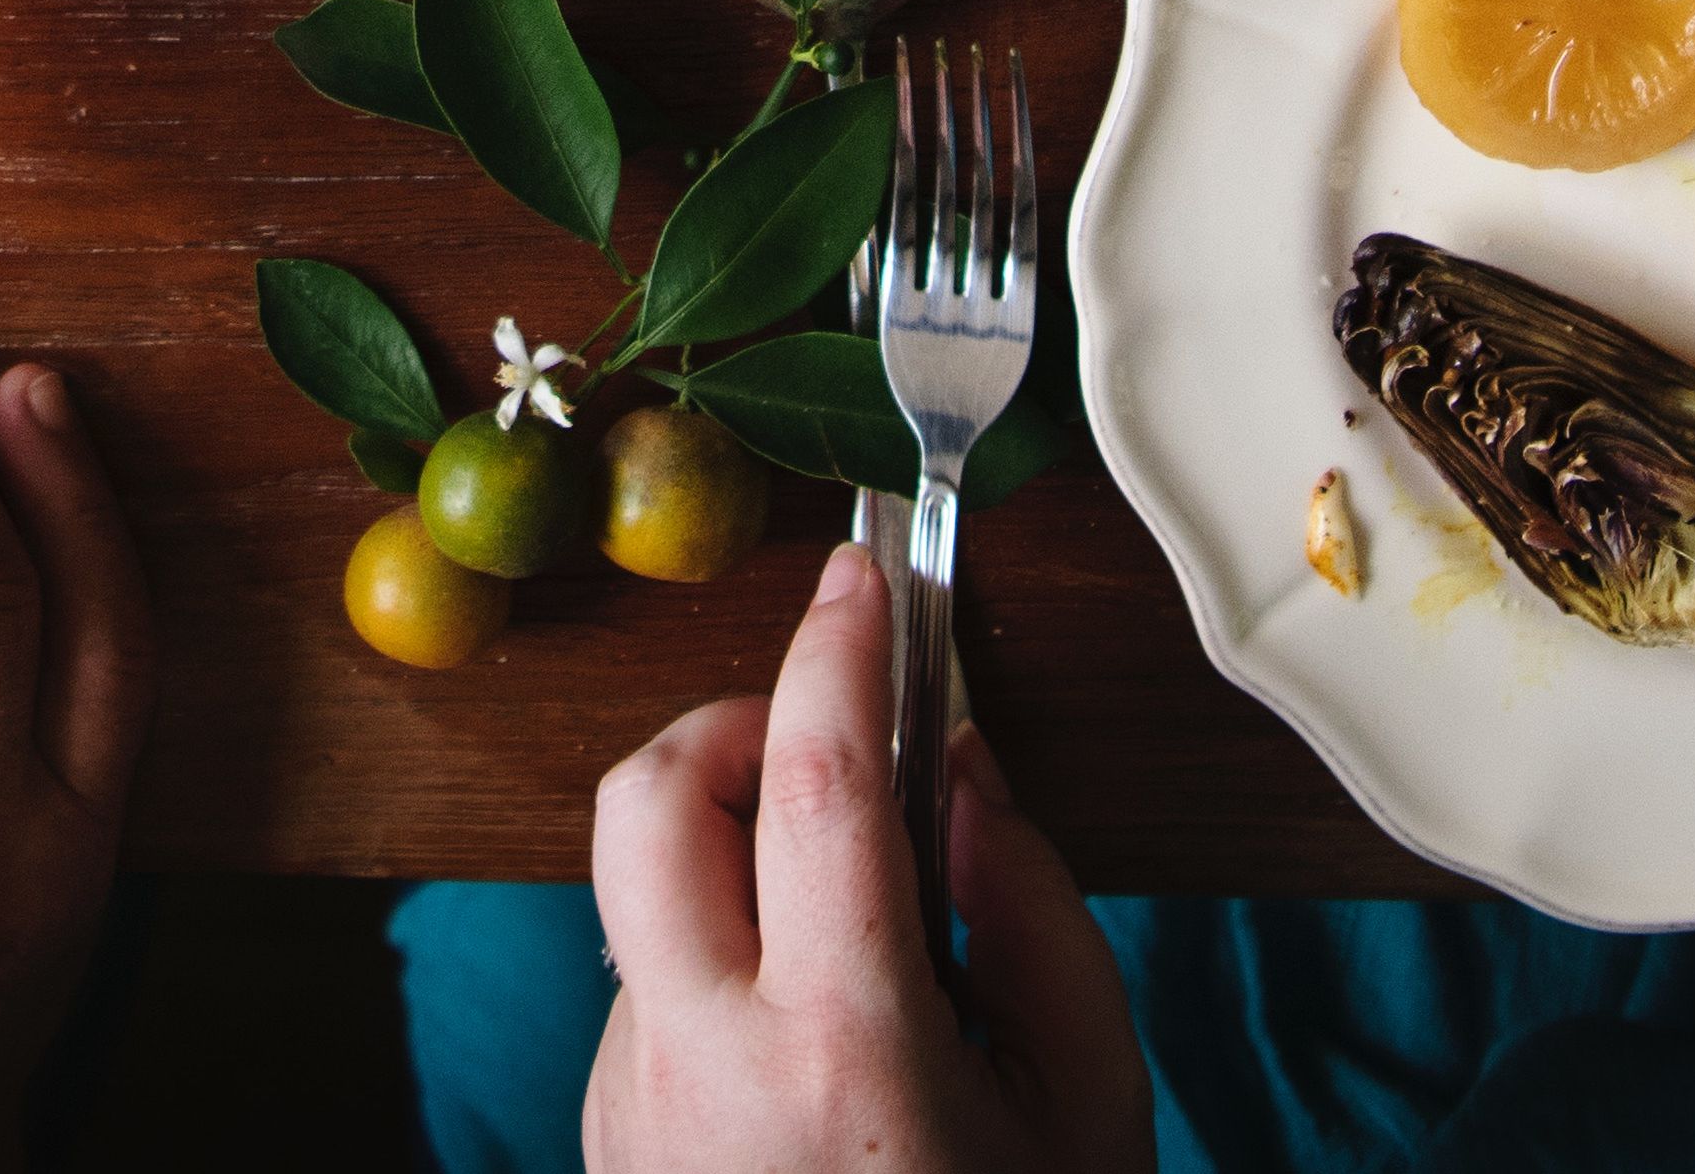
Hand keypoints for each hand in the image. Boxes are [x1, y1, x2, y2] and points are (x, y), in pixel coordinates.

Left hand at [587, 540, 1152, 1173]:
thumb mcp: (1089, 1097)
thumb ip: (1030, 908)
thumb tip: (954, 767)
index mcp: (843, 1047)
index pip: (813, 780)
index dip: (839, 649)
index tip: (866, 577)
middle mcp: (703, 1067)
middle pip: (648, 799)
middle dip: (734, 729)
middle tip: (832, 756)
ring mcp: (632, 1108)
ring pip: (640, 900)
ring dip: (730, 864)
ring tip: (852, 944)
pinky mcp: (605, 1144)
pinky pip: (642, 995)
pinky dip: (716, 966)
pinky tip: (814, 1050)